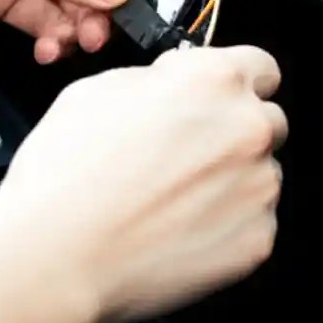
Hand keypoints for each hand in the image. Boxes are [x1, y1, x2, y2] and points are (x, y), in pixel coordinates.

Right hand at [0, 45, 286, 322]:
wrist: (56, 255)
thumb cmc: (67, 175)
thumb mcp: (98, 89)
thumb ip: (158, 81)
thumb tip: (172, 86)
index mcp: (213, 81)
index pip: (261, 66)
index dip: (236, 82)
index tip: (220, 97)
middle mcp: (248, 130)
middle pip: (266, 121)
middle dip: (233, 132)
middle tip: (184, 154)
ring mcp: (257, 189)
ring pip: (259, 175)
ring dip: (229, 180)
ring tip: (170, 198)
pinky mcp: (256, 241)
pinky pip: (252, 223)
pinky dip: (225, 225)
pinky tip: (177, 228)